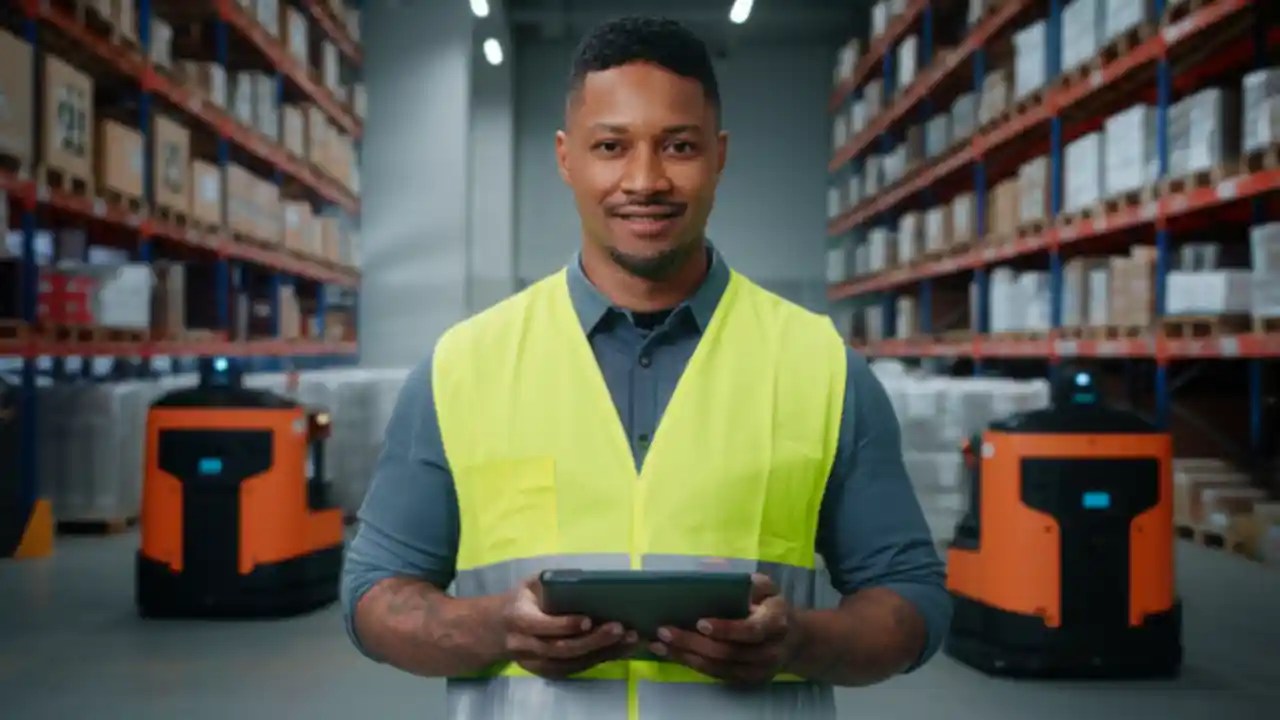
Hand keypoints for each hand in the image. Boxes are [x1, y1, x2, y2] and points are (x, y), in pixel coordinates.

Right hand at [500, 574, 639, 679]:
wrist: (494, 630)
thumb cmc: (520, 600)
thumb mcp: (528, 584)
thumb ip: (550, 581)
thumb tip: (584, 578)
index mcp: (519, 619)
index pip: (542, 626)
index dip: (564, 625)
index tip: (588, 620)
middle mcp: (526, 645)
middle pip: (561, 648)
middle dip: (593, 640)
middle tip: (620, 628)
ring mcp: (536, 663)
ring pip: (571, 663)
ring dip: (602, 652)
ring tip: (629, 640)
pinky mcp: (547, 672)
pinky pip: (575, 669)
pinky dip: (599, 660)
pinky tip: (621, 650)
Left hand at [650, 573, 802, 686]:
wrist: (796, 641)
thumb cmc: (773, 607)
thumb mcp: (768, 588)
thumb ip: (748, 581)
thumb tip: (715, 568)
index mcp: (776, 623)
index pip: (750, 630)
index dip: (725, 629)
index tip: (700, 622)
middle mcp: (768, 651)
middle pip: (727, 652)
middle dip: (693, 642)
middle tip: (664, 631)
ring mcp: (757, 670)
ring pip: (718, 667)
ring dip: (685, 656)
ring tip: (658, 644)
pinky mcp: (745, 680)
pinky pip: (715, 674)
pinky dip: (691, 664)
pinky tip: (671, 654)